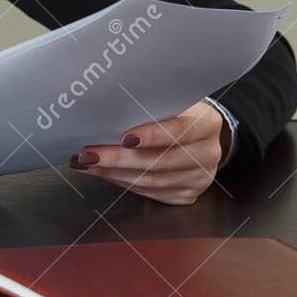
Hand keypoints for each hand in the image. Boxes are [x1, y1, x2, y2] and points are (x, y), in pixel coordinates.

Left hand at [68, 100, 231, 204]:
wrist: (199, 133)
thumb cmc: (177, 112)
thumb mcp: (172, 101)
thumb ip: (151, 105)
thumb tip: (108, 112)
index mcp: (208, 123)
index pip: (180, 130)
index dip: (152, 135)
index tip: (123, 137)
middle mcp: (208, 153)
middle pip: (160, 161)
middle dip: (119, 158)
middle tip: (89, 154)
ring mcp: (200, 178)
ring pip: (152, 181)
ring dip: (114, 173)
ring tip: (88, 164)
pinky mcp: (188, 194)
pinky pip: (151, 193)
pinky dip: (124, 182)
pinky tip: (105, 173)